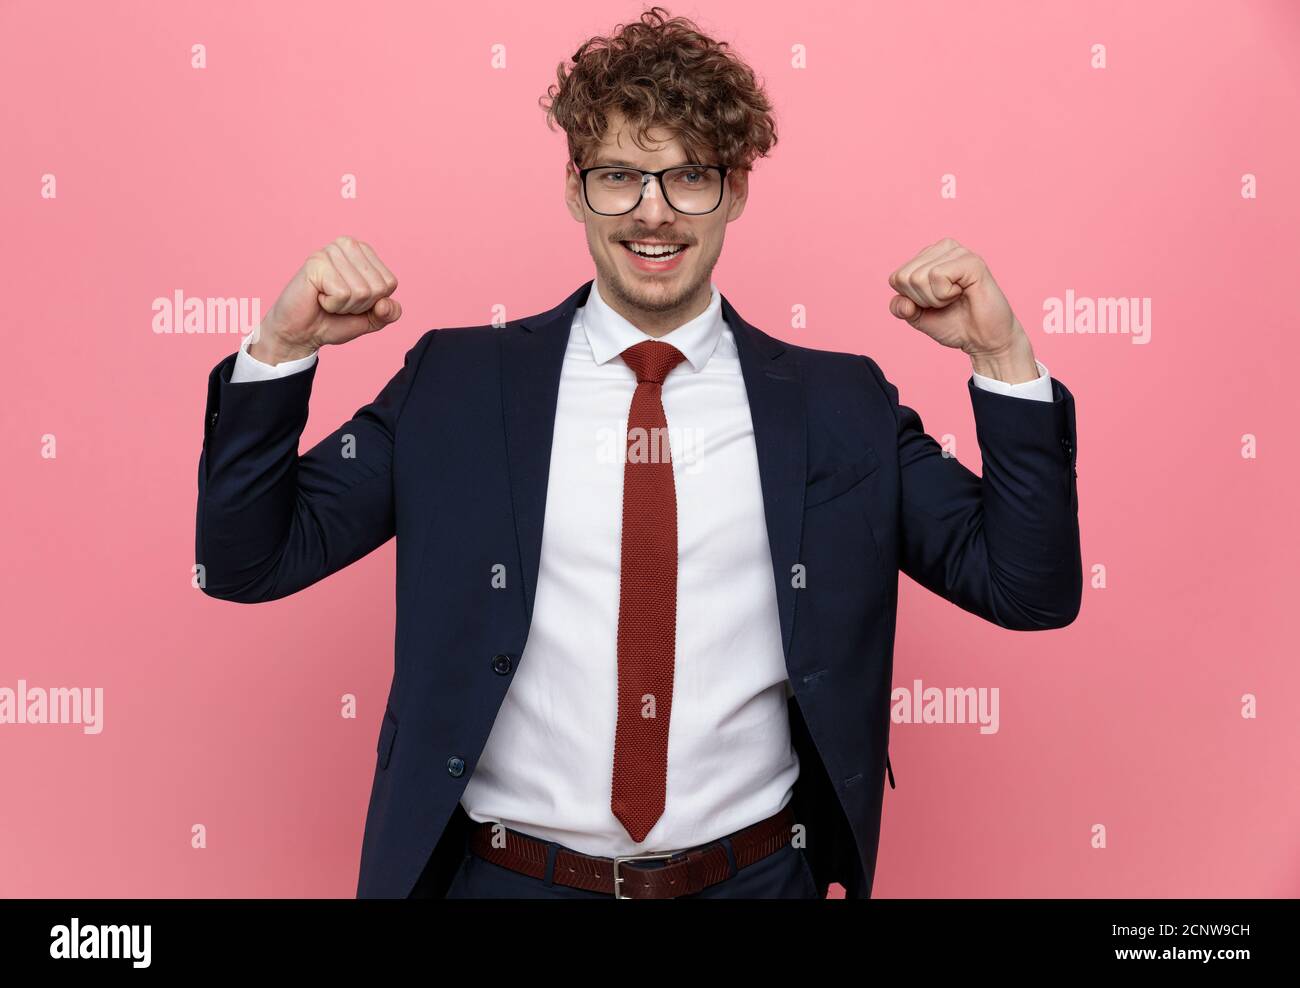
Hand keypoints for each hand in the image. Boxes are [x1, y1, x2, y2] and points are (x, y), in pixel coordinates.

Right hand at [250, 236, 402, 362]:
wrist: (301, 332)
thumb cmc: (333, 320)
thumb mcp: (371, 319)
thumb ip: (389, 313)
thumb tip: (385, 304)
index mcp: (365, 252)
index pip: (389, 283)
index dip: (374, 302)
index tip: (352, 301)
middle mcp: (349, 244)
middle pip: (377, 287)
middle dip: (359, 304)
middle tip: (337, 301)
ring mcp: (331, 251)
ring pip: (361, 291)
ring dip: (344, 305)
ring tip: (327, 299)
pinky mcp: (316, 262)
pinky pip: (342, 293)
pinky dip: (332, 304)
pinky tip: (318, 297)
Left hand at [886, 237, 1022, 357]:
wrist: (983, 340)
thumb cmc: (954, 324)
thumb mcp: (918, 317)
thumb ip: (901, 308)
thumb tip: (902, 302)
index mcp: (928, 257)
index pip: (896, 278)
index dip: (911, 300)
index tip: (933, 304)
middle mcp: (942, 248)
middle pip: (905, 277)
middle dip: (922, 300)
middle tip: (946, 302)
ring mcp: (958, 252)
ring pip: (919, 277)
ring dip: (935, 299)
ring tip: (956, 298)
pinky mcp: (971, 261)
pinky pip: (937, 275)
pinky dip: (945, 295)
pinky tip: (963, 293)